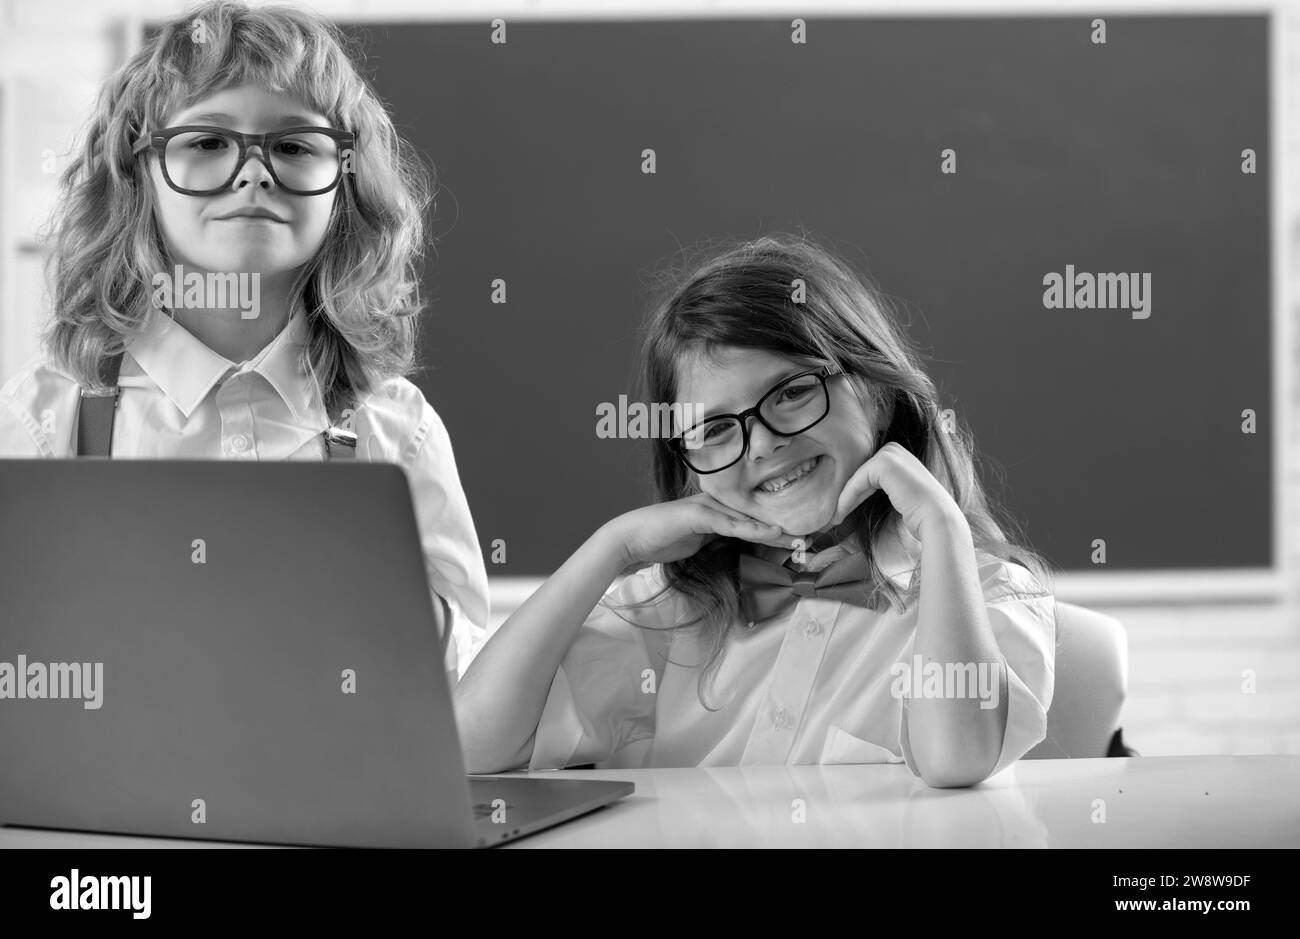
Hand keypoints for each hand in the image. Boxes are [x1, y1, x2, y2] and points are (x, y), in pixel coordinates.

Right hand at [605, 493, 799, 570]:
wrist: (631, 538)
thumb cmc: (661, 541)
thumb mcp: (698, 543)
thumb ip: (718, 540)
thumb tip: (739, 547)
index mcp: (717, 510)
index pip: (752, 520)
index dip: (775, 530)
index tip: (799, 541)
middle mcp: (715, 504)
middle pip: (756, 516)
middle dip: (783, 529)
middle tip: (810, 539)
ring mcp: (707, 507)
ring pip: (748, 518)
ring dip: (775, 529)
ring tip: (799, 538)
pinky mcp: (698, 514)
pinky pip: (730, 523)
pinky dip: (752, 529)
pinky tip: (771, 533)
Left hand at [830, 442, 963, 542]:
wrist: (936, 517)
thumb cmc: (919, 514)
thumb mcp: (897, 497)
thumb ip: (882, 491)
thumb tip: (853, 499)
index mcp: (899, 456)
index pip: (866, 473)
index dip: (853, 493)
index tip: (841, 513)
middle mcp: (895, 449)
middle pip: (859, 473)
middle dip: (846, 493)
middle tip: (834, 516)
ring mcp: (890, 453)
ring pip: (856, 478)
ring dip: (843, 498)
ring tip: (834, 518)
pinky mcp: (883, 462)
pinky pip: (856, 482)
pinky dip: (846, 498)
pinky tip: (839, 514)